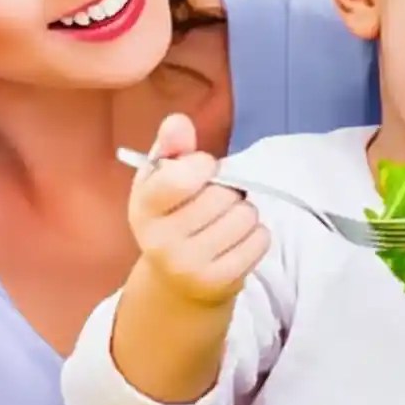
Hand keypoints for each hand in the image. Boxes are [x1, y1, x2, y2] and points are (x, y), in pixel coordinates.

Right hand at [127, 113, 269, 304]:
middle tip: (216, 202)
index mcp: (143, 209)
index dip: (202, 166)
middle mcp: (160, 241)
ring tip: (226, 221)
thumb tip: (178, 122)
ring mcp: (189, 265)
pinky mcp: (220, 282)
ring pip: (245, 216)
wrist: (176, 280)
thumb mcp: (161, 180)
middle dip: (227, 191)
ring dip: (244, 212)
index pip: (179, 178)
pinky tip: (237, 240)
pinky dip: (257, 235)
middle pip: (222, 195)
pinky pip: (261, 240)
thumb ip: (171, 146)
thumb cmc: (172, 217)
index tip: (203, 170)